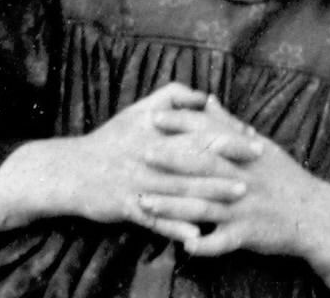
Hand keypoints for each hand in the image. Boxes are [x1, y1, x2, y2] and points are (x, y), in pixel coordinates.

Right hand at [0, 82, 262, 239]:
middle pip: (195, 157)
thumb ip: (175, 95)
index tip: (255, 139)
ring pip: (180, 188)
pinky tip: (196, 235)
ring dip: (211, 193)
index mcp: (157, 131)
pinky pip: (155, 220)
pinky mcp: (127, 206)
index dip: (229, 134)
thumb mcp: (141, 108)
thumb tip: (207, 96)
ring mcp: (140, 182)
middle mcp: (151, 155)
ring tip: (239, 195)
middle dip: (228, 162)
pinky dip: (175, 228)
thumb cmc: (112, 138)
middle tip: (258, 165)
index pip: (200, 130)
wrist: (71, 171)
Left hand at [138, 100, 329, 297]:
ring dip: (172, 205)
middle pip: (203, 166)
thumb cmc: (283, 178)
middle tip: (140, 154)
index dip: (181, 124)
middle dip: (170, 160)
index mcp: (245, 154)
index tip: (153, 117)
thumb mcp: (260, 146)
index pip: (210, 133)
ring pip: (204, 205)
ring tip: (144, 203)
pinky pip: (222, 241)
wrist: (313, 214)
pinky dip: (204, 244)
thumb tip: (207, 99)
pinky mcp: (248, 234)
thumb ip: (230, 125)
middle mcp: (243, 178)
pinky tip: (183, 245)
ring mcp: (244, 207)